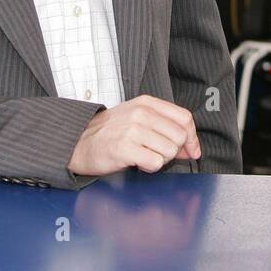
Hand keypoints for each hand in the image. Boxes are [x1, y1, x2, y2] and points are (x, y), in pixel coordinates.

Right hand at [68, 94, 200, 175]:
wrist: (78, 141)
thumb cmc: (110, 132)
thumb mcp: (138, 119)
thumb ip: (164, 128)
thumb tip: (190, 147)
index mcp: (146, 103)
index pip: (184, 118)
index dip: (192, 137)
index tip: (191, 150)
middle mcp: (141, 113)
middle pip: (179, 137)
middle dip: (174, 151)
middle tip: (157, 153)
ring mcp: (132, 130)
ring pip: (169, 151)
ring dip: (160, 159)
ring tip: (144, 155)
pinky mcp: (124, 148)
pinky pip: (155, 163)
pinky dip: (150, 167)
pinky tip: (138, 162)